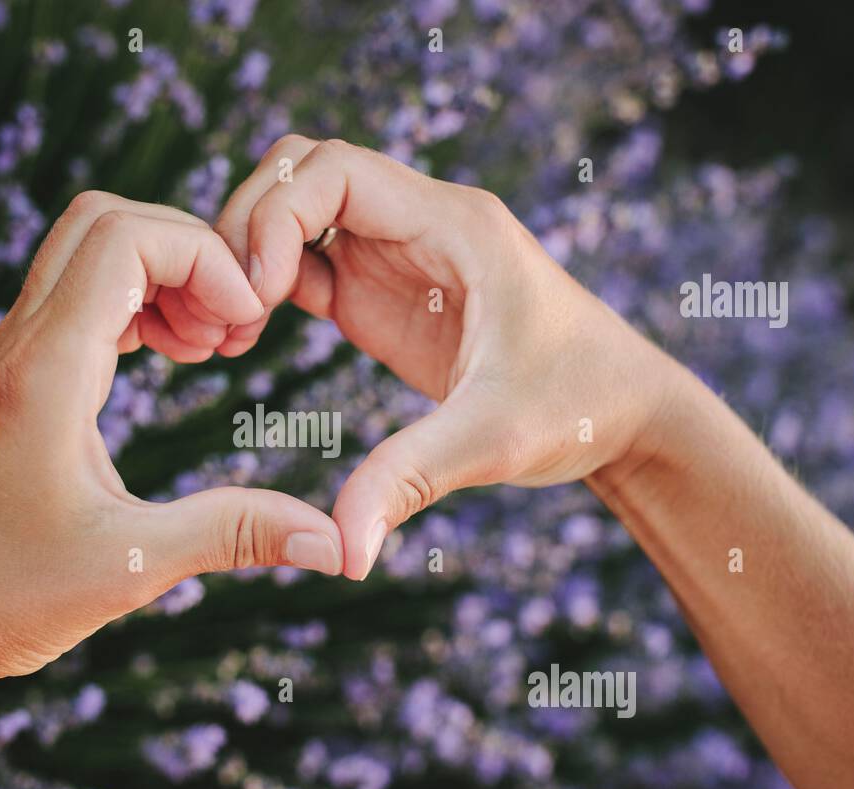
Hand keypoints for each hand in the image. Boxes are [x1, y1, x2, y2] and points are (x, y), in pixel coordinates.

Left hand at [0, 192, 343, 687]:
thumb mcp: (132, 566)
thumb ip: (236, 535)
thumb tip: (335, 543)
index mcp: (45, 372)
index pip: (127, 237)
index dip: (207, 257)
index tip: (250, 322)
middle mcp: (17, 348)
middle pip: (103, 222)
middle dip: (187, 252)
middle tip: (236, 327)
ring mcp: (4, 363)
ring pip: (83, 258)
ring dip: (158, 278)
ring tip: (210, 347)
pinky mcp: (4, 388)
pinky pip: (70, 303)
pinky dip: (129, 307)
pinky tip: (166, 361)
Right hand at [214, 135, 683, 579]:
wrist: (625, 413)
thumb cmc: (579, 407)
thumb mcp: (492, 440)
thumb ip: (408, 482)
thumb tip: (340, 553)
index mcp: (455, 225)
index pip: (333, 168)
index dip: (275, 217)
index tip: (255, 295)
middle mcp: (421, 223)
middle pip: (300, 171)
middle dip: (247, 226)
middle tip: (228, 311)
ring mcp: (399, 254)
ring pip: (295, 209)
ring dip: (249, 254)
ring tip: (230, 330)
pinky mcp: (384, 293)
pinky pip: (304, 259)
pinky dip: (265, 285)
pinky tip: (246, 339)